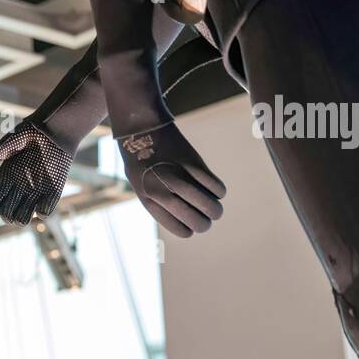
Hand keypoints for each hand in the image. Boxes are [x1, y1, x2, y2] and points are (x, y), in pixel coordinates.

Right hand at [0, 120, 72, 225]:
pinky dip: (42, 212)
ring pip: (24, 217)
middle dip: (6, 217)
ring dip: (21, 219)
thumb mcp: (12, 139)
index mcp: (6, 176)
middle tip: (10, 214)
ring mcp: (36, 191)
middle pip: (7, 213)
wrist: (56, 130)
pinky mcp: (52, 191)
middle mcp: (19, 186)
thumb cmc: (32, 132)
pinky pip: (45, 210)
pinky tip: (40, 205)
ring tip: (25, 215)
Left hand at [119, 122, 225, 236]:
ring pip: (211, 206)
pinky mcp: (192, 162)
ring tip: (215, 205)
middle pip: (198, 222)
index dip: (190, 230)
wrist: (140, 128)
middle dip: (206, 223)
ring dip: (216, 209)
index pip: (180, 229)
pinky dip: (219, 191)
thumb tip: (187, 218)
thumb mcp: (140, 185)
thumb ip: (159, 202)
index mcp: (149, 200)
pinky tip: (214, 188)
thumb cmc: (140, 160)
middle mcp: (163, 191)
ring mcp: (178, 177)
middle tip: (208, 216)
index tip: (192, 225)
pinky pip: (216, 187)